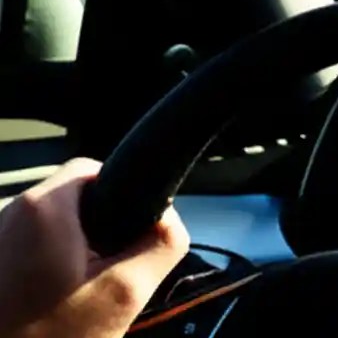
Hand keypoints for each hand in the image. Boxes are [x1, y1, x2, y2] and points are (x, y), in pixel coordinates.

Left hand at [0, 158, 189, 337]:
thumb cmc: (51, 336)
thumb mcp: (125, 293)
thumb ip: (162, 244)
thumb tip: (169, 220)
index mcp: (44, 207)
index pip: (95, 169)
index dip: (122, 197)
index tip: (126, 238)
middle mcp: (10, 212)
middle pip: (72, 198)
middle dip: (96, 228)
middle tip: (103, 272)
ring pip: (49, 224)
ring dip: (69, 248)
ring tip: (75, 290)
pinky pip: (27, 246)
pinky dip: (44, 264)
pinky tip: (49, 298)